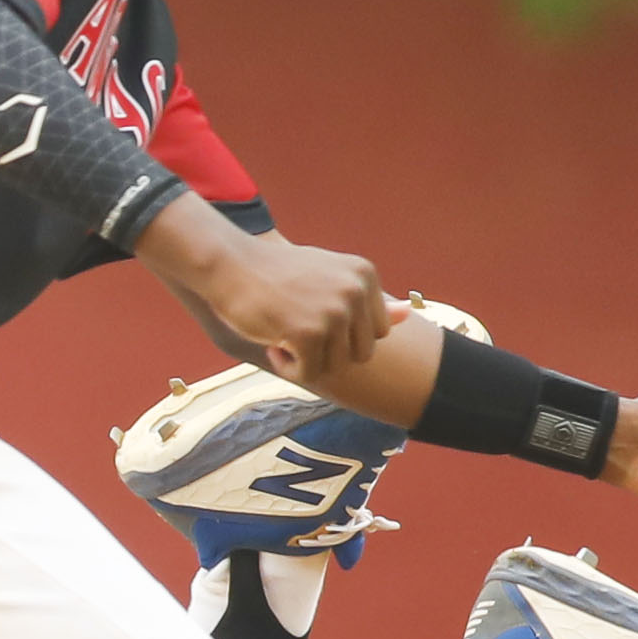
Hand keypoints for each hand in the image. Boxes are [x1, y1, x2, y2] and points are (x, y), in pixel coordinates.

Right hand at [203, 230, 388, 380]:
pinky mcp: (309, 333)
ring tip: (282, 332)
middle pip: (361, 354)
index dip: (343, 335)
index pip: (376, 332)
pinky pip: (309, 374)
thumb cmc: (275, 273)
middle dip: (328, 351)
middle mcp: (356, 291)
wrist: (229, 264)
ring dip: (307, 360)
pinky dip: (288, 367)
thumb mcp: (328, 277)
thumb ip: (367, 299)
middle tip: (295, 328)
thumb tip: (409, 314)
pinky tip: (272, 342)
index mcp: (365, 274)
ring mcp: (334, 312)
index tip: (313, 315)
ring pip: (336, 366)